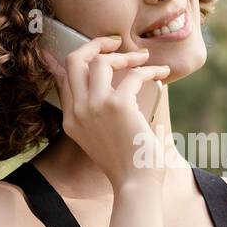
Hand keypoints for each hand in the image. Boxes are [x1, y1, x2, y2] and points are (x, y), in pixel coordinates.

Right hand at [40, 35, 171, 189]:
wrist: (135, 184)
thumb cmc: (127, 164)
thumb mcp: (101, 139)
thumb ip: (98, 115)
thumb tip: (112, 91)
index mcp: (71, 120)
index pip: (64, 78)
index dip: (72, 59)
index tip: (84, 45)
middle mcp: (78, 110)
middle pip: (74, 60)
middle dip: (94, 44)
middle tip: (114, 42)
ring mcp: (95, 106)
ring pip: (101, 61)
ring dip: (125, 56)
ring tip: (143, 59)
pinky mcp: (118, 105)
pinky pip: (134, 74)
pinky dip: (150, 70)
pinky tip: (162, 73)